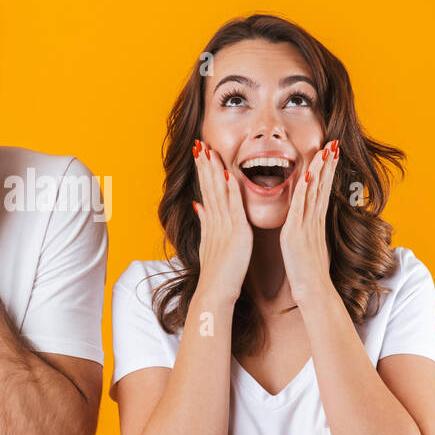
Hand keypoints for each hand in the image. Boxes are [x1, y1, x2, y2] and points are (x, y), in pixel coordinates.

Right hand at [192, 138, 251, 302]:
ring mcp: (224, 225)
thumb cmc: (217, 272)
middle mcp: (215, 220)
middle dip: (203, 164)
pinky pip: (232, 206)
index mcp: (211, 221)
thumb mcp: (208, 243)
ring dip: (213, 170)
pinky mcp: (236, 232)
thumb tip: (198, 205)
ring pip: (217, 192)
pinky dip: (230, 190)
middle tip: (199, 144)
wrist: (216, 291)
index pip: (206, 190)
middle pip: (208, 186)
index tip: (200, 153)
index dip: (202, 171)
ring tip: (208, 151)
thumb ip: (204, 222)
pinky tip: (227, 174)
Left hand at [282, 138, 338, 301]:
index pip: (322, 190)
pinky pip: (301, 207)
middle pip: (322, 186)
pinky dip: (305, 190)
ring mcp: (306, 225)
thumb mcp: (308, 247)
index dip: (327, 172)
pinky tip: (308, 174)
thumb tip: (307, 226)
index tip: (330, 154)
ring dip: (320, 170)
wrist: (314, 291)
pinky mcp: (296, 232)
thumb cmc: (310, 273)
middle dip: (328, 164)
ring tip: (326, 150)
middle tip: (333, 144)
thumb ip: (307, 233)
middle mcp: (313, 220)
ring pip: (315, 191)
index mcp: (314, 223)